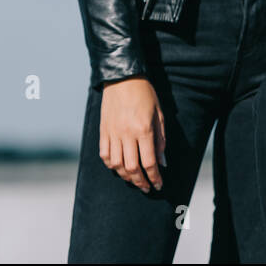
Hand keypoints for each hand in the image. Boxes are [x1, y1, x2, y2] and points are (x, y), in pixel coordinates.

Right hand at [98, 76, 165, 192]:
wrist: (122, 77)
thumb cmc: (145, 94)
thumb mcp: (159, 114)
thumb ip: (160, 139)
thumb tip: (162, 162)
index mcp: (144, 130)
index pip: (149, 162)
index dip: (155, 178)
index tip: (158, 185)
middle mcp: (127, 134)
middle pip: (132, 168)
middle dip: (140, 182)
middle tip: (146, 188)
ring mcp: (113, 133)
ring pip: (117, 165)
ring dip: (126, 177)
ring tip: (134, 180)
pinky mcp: (103, 131)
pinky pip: (105, 155)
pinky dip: (111, 165)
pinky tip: (118, 168)